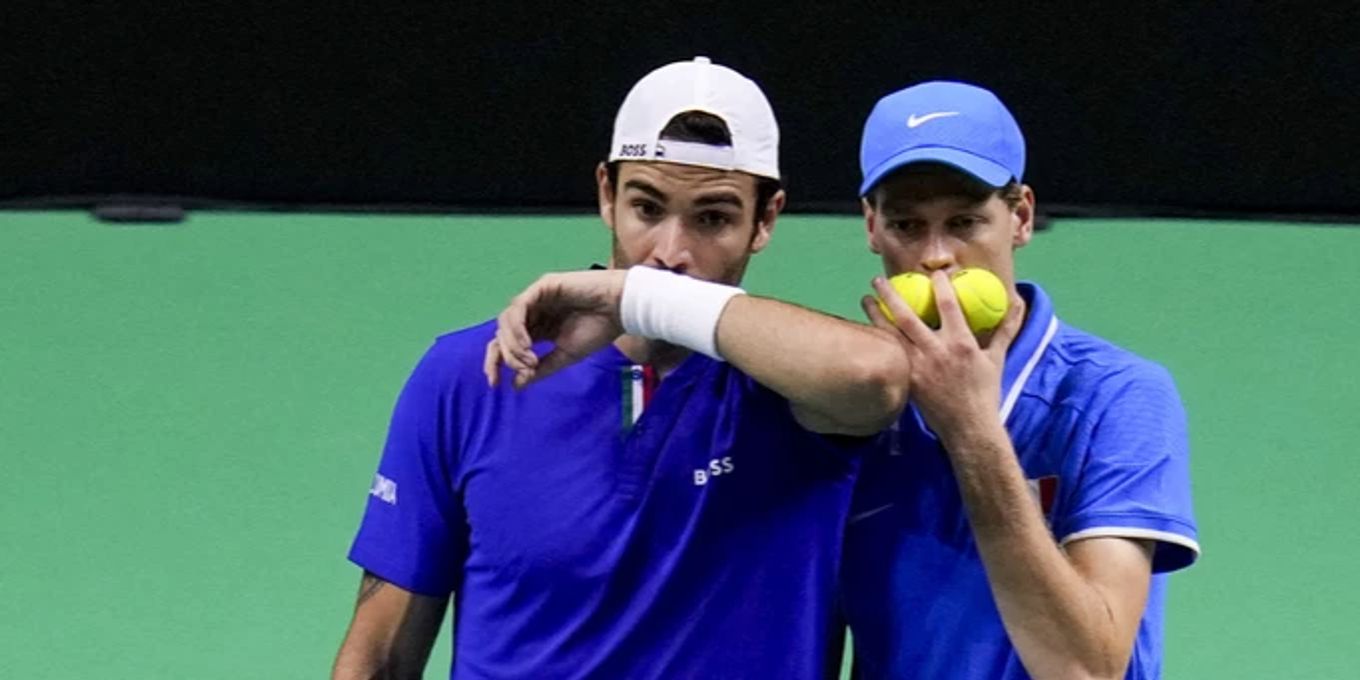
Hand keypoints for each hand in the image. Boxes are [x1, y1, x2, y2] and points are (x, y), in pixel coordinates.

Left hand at [484, 269, 627, 387]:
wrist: (620, 310)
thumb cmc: (598, 330)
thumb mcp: (566, 356)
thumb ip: (541, 369)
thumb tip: (516, 385)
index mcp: (537, 328)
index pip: (506, 344)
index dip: (496, 362)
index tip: (495, 384)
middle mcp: (532, 313)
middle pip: (501, 333)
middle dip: (505, 355)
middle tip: (523, 370)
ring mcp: (535, 298)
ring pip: (507, 320)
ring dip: (513, 344)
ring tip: (529, 359)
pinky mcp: (541, 287)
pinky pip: (519, 307)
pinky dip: (518, 327)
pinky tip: (528, 343)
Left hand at [861, 271, 1024, 442]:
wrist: (968, 427)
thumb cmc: (985, 392)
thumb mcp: (998, 358)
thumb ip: (1004, 328)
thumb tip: (1017, 302)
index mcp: (961, 343)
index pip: (948, 304)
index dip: (939, 284)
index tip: (932, 272)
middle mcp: (937, 351)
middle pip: (907, 316)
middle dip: (891, 295)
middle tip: (878, 280)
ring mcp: (919, 367)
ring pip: (892, 334)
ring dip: (876, 315)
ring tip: (865, 300)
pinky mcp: (908, 381)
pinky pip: (891, 355)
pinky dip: (880, 341)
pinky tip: (870, 331)